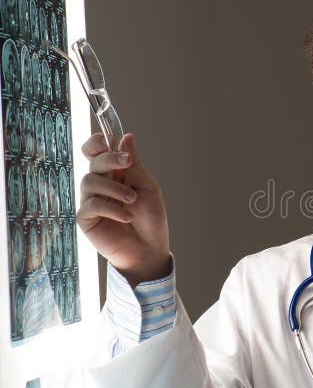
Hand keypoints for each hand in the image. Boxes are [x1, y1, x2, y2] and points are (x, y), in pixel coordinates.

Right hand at [77, 133, 170, 285]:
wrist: (150, 249)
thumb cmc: (150, 220)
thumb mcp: (147, 187)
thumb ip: (134, 165)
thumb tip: (126, 137)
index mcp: (115, 174)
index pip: (96, 151)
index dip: (97, 142)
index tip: (110, 140)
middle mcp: (100, 185)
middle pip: (93, 162)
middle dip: (110, 159)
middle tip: (127, 164)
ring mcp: (91, 201)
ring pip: (90, 181)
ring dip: (114, 188)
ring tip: (133, 200)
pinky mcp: (86, 219)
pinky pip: (91, 205)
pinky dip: (111, 208)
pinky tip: (126, 217)